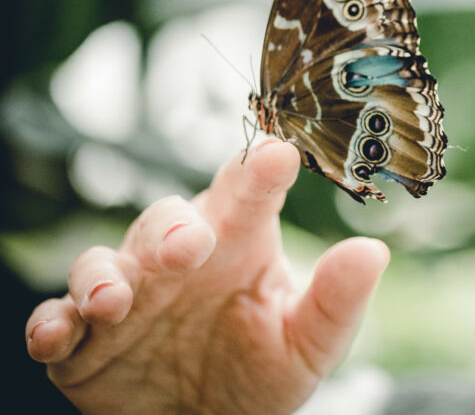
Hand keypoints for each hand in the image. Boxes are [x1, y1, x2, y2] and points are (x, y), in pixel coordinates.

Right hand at [25, 138, 389, 413]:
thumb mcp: (306, 343)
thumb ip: (336, 301)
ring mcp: (128, 294)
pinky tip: (59, 334)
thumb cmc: (260, 371)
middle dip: (173, 229)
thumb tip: (372, 252)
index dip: (259, 171)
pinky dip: (52, 323)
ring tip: (116, 301)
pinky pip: (57, 319)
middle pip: (167, 219)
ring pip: (101, 261)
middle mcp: (178, 258)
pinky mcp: (83, 339)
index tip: (279, 153)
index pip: (247, 194)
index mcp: (238, 244)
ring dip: (104, 276)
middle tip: (189, 248)